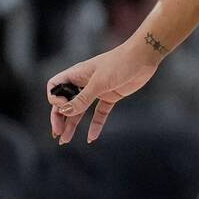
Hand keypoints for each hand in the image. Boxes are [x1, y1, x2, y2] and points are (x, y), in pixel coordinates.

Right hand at [47, 39, 162, 144]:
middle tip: (58, 134)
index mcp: (77, 74)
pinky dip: (95, 124)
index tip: (64, 106)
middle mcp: (84, 82)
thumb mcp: (99, 82)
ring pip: (80, 110)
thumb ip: (83, 98)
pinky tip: (91, 138)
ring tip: (65, 140)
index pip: (55, 87)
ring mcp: (98, 90)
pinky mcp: (111, 96)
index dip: (55, 98)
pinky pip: (99, 113)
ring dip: (72, 124)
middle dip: (59, 118)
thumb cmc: (119, 63)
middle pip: (66, 102)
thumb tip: (65, 111)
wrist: (143, 57)